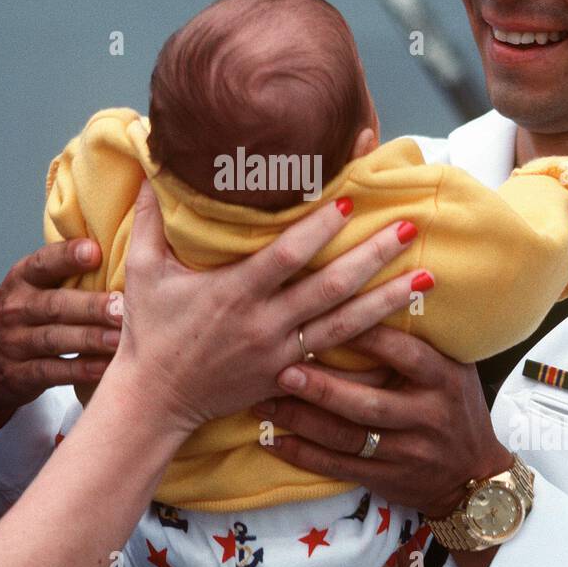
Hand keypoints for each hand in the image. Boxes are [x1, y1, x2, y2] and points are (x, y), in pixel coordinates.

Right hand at [0, 239, 121, 450]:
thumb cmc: (16, 314)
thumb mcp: (28, 285)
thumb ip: (63, 269)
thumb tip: (117, 249)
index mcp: (22, 279)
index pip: (43, 263)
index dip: (68, 256)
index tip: (95, 251)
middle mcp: (16, 308)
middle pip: (55, 305)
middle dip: (91, 305)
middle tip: (122, 306)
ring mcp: (14, 343)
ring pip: (54, 339)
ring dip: (90, 339)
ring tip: (120, 338)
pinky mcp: (18, 375)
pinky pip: (51, 373)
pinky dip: (79, 371)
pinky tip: (104, 369)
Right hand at [101, 182, 431, 432]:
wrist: (155, 400)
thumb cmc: (149, 330)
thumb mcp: (141, 272)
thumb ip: (149, 220)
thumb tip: (149, 166)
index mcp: (234, 292)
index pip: (286, 256)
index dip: (319, 228)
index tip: (350, 200)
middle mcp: (264, 322)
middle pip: (330, 287)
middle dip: (372, 257)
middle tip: (408, 228)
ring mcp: (281, 352)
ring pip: (345, 324)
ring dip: (388, 299)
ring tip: (426, 276)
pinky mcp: (289, 374)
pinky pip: (337, 356)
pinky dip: (372, 342)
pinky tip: (406, 327)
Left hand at [253, 324, 509, 516]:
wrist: (472, 477)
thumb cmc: (453, 406)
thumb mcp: (453, 368)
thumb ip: (419, 339)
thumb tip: (380, 283)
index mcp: (444, 380)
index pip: (405, 354)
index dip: (368, 336)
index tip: (328, 315)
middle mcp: (427, 417)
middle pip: (368, 403)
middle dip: (323, 387)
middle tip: (282, 369)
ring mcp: (407, 453)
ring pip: (347, 437)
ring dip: (302, 420)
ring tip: (265, 400)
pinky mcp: (387, 480)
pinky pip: (339, 467)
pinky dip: (304, 455)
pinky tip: (274, 440)